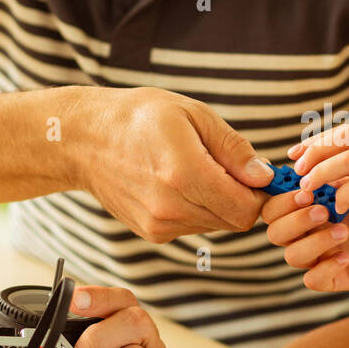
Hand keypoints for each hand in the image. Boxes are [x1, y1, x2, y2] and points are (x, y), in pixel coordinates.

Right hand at [63, 87, 273, 241]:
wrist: (84, 139)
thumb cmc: (139, 117)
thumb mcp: (193, 114)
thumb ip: (233, 148)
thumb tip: (264, 176)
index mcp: (183, 173)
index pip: (246, 207)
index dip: (261, 192)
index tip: (258, 173)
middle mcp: (170, 207)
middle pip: (236, 221)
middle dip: (243, 197)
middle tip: (231, 168)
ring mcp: (159, 224)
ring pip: (217, 225)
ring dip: (220, 203)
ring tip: (199, 169)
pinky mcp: (152, 233)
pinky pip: (195, 226)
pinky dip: (199, 208)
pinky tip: (180, 182)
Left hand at [264, 125, 348, 291]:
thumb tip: (333, 177)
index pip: (348, 131)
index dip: (318, 141)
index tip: (297, 157)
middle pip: (345, 137)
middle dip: (315, 152)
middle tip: (297, 172)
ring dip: (322, 172)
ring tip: (308, 190)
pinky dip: (343, 194)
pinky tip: (337, 207)